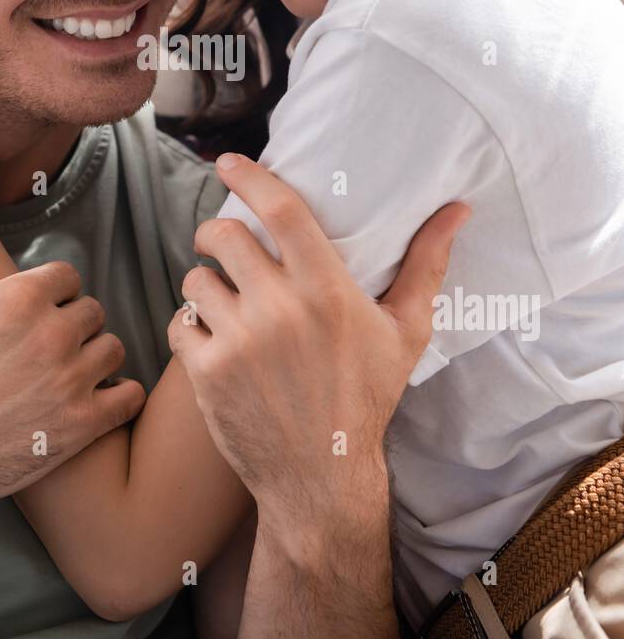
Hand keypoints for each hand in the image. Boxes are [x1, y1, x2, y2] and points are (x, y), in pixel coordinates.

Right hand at [0, 178, 145, 524]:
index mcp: (21, 297)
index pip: (68, 276)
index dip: (50, 293)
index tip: (30, 312)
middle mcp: (53, 335)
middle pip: (92, 312)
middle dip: (70, 326)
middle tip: (42, 347)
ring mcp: (70, 382)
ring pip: (112, 350)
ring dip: (94, 359)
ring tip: (64, 373)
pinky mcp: (80, 427)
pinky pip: (128, 396)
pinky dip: (117, 397)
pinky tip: (94, 401)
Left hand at [168, 153, 469, 539]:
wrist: (321, 476)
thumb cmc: (366, 396)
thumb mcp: (406, 331)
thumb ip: (426, 263)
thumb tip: (458, 208)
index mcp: (328, 290)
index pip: (279, 209)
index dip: (249, 176)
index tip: (228, 162)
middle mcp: (281, 309)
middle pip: (223, 235)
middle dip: (216, 233)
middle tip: (224, 245)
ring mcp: (240, 341)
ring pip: (195, 278)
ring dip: (205, 284)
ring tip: (225, 302)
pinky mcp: (207, 372)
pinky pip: (180, 322)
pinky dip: (191, 326)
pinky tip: (215, 340)